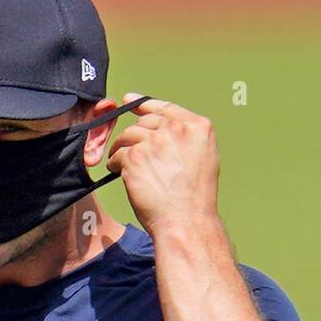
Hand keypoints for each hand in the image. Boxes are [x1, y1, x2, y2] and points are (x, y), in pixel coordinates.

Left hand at [106, 94, 220, 231]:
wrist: (185, 221)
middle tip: (133, 155)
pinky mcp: (134, 156)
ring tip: (125, 167)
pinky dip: (116, 165)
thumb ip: (187, 139)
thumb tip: (164, 130)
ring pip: (128, 136)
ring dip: (122, 150)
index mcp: (198, 127)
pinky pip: (117, 154)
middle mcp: (177, 129)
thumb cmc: (194, 199)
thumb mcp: (204, 158)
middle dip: (135, 137)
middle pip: (145, 122)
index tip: (129, 100)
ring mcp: (155, 141)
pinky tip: (122, 175)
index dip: (145, 104)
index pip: (166, 108)